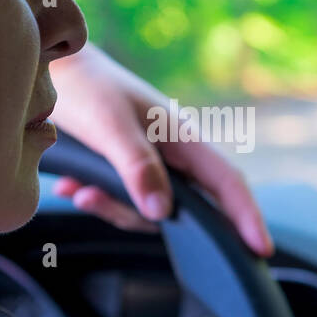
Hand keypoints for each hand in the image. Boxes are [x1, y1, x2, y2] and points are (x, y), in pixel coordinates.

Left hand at [48, 44, 273, 256]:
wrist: (54, 67)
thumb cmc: (87, 89)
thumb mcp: (110, 127)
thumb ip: (138, 168)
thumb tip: (162, 213)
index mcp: (184, 137)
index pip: (227, 182)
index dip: (247, 216)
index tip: (261, 249)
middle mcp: (174, 152)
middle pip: (184, 207)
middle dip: (137, 215)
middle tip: (93, 201)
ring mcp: (154, 160)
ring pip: (149, 209)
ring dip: (110, 205)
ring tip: (76, 188)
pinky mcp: (130, 167)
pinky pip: (126, 200)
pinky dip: (99, 199)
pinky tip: (72, 187)